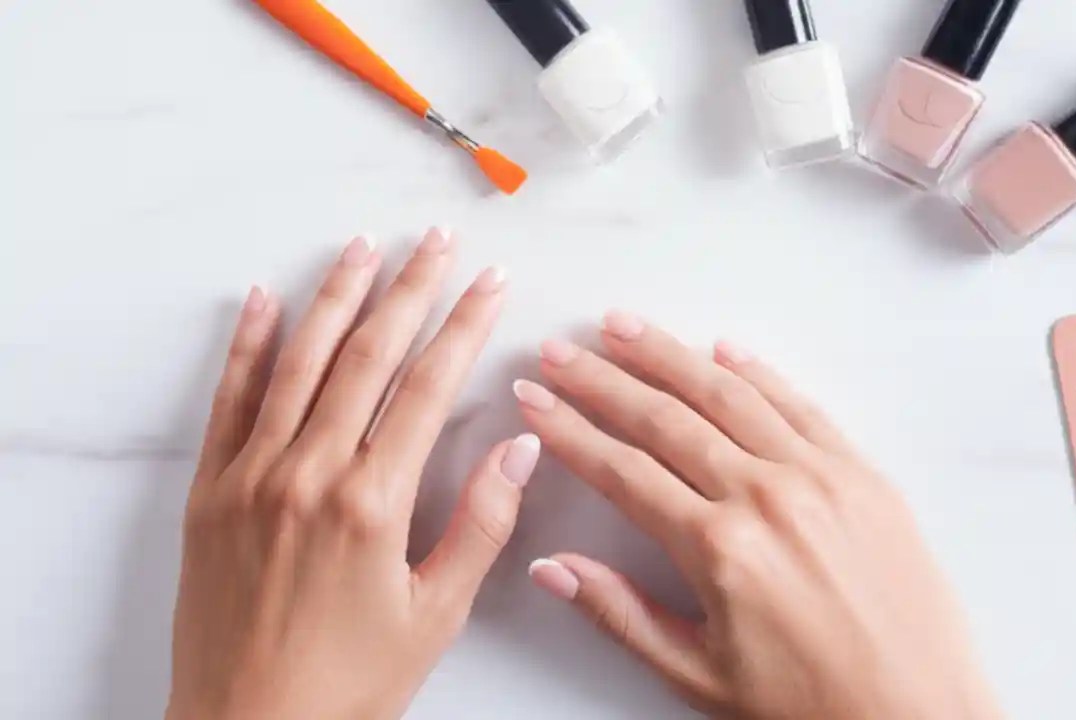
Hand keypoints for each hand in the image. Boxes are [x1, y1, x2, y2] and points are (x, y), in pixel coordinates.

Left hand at [169, 230, 539, 719]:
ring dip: (335, 297)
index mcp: (372, 503)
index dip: (465, 326)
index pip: (429, 387)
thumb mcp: (434, 614)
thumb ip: (481, 523)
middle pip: (367, 356)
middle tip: (437, 242)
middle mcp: (309, 474)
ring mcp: (253, 475)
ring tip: (364, 247)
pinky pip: (230, 400)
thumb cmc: (346, 685)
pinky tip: (264, 300)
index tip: (490, 283)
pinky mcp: (212, 490)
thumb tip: (522, 445)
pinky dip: (248, 345)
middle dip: (409, 289)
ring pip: (299, 363)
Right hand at [516, 313, 1001, 719]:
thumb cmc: (817, 706)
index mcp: (720, 548)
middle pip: (664, 418)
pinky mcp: (862, 474)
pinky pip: (799, 404)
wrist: (922, 715)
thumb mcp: (700, 674)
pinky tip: (721, 350)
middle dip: (602, 379)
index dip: (568, 431)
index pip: (621, 470)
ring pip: (727, 393)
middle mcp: (768, 497)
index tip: (536, 403)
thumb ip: (621, 613)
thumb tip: (555, 570)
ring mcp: (820, 477)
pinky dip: (756, 372)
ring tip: (624, 328)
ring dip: (668, 355)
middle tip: (561, 354)